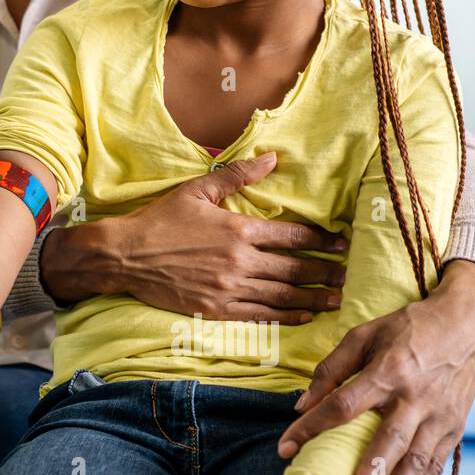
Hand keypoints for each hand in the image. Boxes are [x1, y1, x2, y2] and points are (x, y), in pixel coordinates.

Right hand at [43, 152, 347, 322]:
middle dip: (325, 272)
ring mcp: (229, 288)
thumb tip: (272, 157)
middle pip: (295, 269)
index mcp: (239, 229)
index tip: (342, 243)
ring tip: (337, 300)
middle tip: (349, 275)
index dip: (321, 239)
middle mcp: (240, 261)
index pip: (292, 235)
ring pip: (283, 295)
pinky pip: (261, 315)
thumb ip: (238, 175)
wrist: (125, 256)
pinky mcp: (217, 308)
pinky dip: (286, 316)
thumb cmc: (160, 220)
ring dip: (313, 298)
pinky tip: (303, 316)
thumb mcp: (197, 190)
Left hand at [277, 260, 474, 474]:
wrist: (466, 324)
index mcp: (387, 370)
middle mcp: (415, 395)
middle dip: (374, 470)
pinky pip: (436, 461)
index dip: (311, 426)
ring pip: (418, 458)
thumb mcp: (363, 336)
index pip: (342, 404)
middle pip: (391, 438)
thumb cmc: (407, 328)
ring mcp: (439, 414)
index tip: (286, 447)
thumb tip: (302, 404)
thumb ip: (330, 369)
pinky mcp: (455, 425)